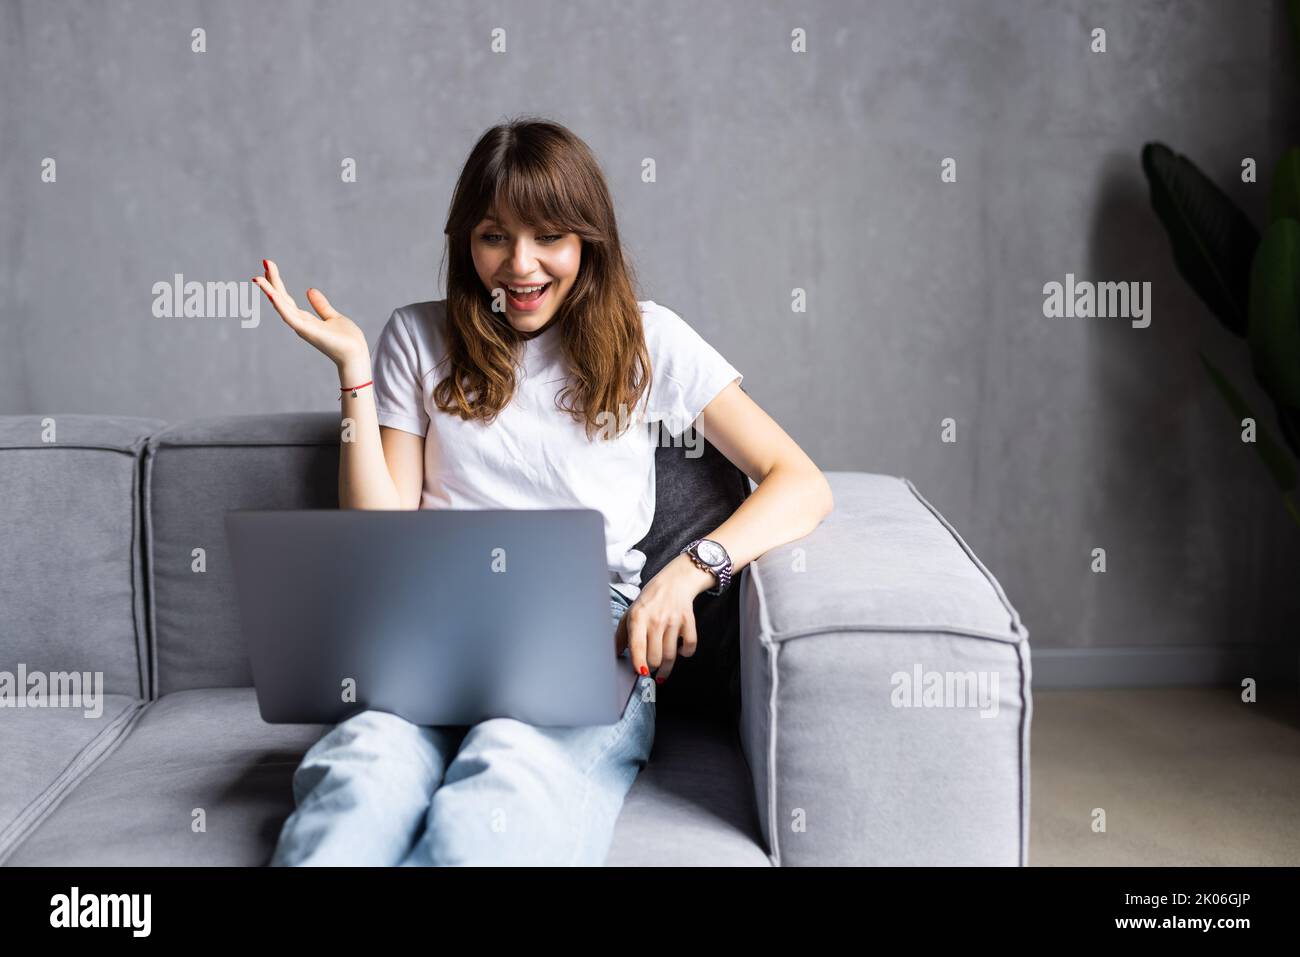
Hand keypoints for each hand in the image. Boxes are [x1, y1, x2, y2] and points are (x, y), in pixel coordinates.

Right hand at [252, 259, 368, 368]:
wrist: (356, 355)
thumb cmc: (347, 340)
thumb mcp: (333, 317)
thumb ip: (320, 305)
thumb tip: (309, 290)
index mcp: (305, 319)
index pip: (286, 298)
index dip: (277, 282)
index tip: (268, 266)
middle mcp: (300, 323)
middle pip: (281, 299)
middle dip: (272, 281)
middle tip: (264, 261)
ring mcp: (302, 327)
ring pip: (281, 306)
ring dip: (270, 292)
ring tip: (258, 278)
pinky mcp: (307, 331)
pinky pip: (290, 317)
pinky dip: (280, 305)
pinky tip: (272, 294)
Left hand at [614, 553, 713, 681]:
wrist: (674, 582)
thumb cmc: (649, 600)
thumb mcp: (630, 613)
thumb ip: (621, 635)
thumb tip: (615, 654)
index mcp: (638, 617)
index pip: (637, 645)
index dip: (638, 663)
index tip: (640, 673)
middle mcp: (655, 619)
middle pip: (655, 656)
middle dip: (651, 668)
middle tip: (649, 669)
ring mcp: (673, 620)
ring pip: (671, 655)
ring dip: (666, 669)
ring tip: (661, 672)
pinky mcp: (688, 621)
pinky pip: (689, 645)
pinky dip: (685, 653)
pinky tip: (679, 652)